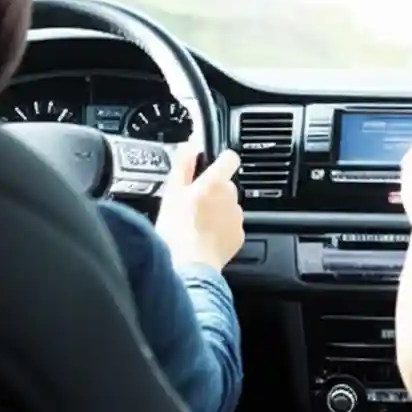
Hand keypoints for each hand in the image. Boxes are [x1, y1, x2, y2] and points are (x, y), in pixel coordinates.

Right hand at [155, 142, 244, 270]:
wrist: (189, 265)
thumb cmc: (176, 230)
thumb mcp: (172, 192)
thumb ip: (183, 166)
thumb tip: (189, 146)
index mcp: (214, 182)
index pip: (230, 159)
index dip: (222, 160)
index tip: (213, 165)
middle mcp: (231, 197)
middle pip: (226, 185)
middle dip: (214, 191)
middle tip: (194, 203)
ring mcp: (237, 217)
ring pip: (228, 207)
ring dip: (217, 211)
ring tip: (197, 223)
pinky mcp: (238, 236)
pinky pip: (231, 227)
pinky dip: (221, 229)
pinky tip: (204, 237)